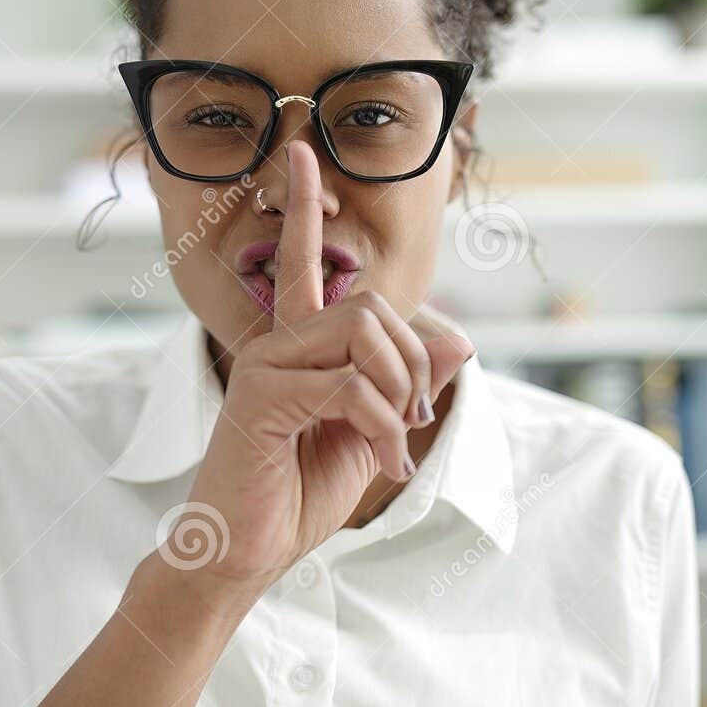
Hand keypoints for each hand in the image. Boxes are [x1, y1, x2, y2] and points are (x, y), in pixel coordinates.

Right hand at [172, 141, 473, 603]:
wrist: (247, 552)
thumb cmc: (299, 495)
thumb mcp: (372, 435)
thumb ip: (407, 387)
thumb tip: (460, 339)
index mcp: (295, 347)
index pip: (299, 261)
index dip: (303, 206)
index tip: (300, 154)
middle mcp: (275, 344)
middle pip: (369, 306)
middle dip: (411, 363)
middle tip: (411, 419)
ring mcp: (263, 365)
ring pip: (363, 334)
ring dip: (398, 393)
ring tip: (391, 442)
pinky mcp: (259, 396)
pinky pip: (349, 386)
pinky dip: (382, 425)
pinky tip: (381, 460)